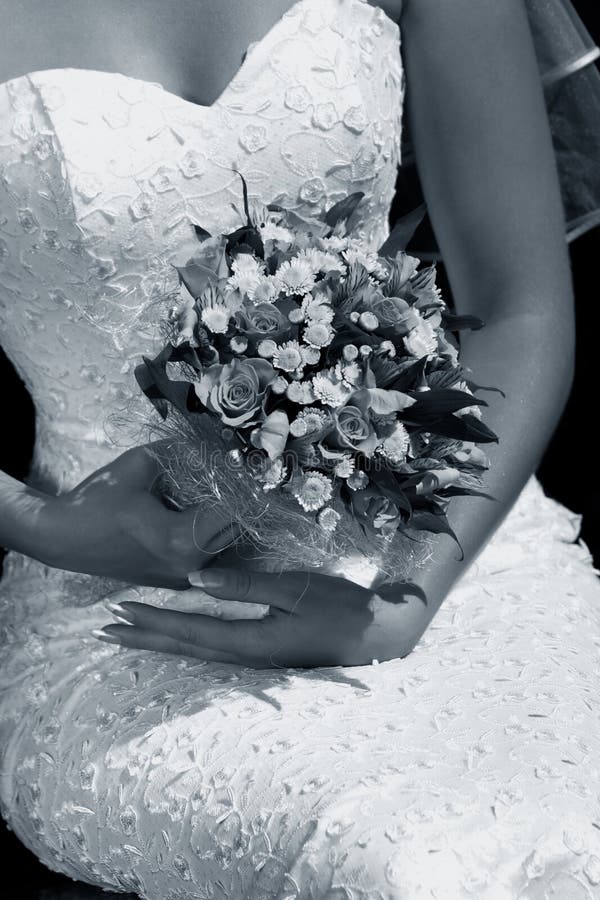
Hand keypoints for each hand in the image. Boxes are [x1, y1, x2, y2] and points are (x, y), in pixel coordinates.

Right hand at [40, 444, 240, 588]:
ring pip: (223, 541)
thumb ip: (182, 452)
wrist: (61, 539)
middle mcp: (189, 567)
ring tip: (207, 488)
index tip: (240, 461)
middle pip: (235, 528)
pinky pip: (206, 552)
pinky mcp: (175, 581)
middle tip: (231, 471)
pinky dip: (205, 529)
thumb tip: (215, 446)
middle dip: (236, 498)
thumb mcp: (140, 463)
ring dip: (222, 514)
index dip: (240, 482)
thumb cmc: (96, 501)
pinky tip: (189, 508)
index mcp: (181, 541)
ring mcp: (183, 578)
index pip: (234, 509)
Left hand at [92, 566, 427, 667]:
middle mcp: (245, 655)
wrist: (376, 634)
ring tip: (128, 635)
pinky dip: (184, 640)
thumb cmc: (340, 607)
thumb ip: (245, 585)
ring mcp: (254, 656)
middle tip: (103, 632)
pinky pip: (211, 647)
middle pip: (182, 647)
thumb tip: (194, 579)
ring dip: (158, 642)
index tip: (117, 610)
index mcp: (249, 640)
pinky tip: (177, 635)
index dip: (151, 621)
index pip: (187, 630)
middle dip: (142, 638)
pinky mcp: (263, 650)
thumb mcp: (295, 589)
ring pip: (194, 650)